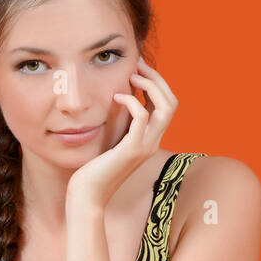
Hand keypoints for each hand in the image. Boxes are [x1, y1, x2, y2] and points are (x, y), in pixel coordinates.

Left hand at [65, 56, 178, 208]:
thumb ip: (120, 125)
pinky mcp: (131, 150)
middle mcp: (152, 142)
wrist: (88, 195)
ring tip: (132, 76)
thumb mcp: (111, 141)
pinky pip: (142, 117)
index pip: (167, 105)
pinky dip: (133, 101)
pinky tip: (116, 98)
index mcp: (150, 139)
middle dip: (158, 79)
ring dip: (151, 85)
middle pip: (172, 102)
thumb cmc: (94, 169)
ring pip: (166, 107)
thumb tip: (119, 100)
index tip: (139, 68)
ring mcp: (144, 146)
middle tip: (138, 65)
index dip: (157, 84)